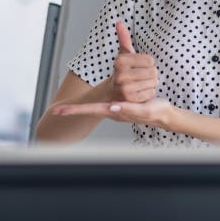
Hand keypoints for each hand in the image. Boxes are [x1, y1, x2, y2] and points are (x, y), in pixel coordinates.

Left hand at [51, 97, 174, 128]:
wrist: (163, 115)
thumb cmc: (155, 112)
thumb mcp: (143, 110)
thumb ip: (129, 108)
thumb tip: (112, 106)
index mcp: (115, 112)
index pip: (91, 110)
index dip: (76, 110)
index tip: (60, 111)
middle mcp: (111, 111)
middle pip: (88, 110)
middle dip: (73, 111)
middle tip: (56, 111)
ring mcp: (114, 109)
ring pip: (93, 108)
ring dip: (80, 109)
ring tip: (65, 110)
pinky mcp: (118, 105)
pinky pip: (101, 106)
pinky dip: (89, 107)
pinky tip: (86, 108)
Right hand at [110, 21, 158, 102]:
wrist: (112, 93)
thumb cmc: (123, 71)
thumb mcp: (124, 54)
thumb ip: (123, 38)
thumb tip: (119, 22)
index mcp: (120, 61)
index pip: (150, 59)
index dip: (148, 63)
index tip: (139, 66)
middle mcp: (120, 74)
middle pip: (153, 71)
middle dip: (151, 74)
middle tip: (141, 77)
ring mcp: (124, 89)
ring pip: (153, 82)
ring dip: (150, 84)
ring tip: (140, 85)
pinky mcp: (130, 101)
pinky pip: (151, 93)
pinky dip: (149, 93)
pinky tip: (140, 93)